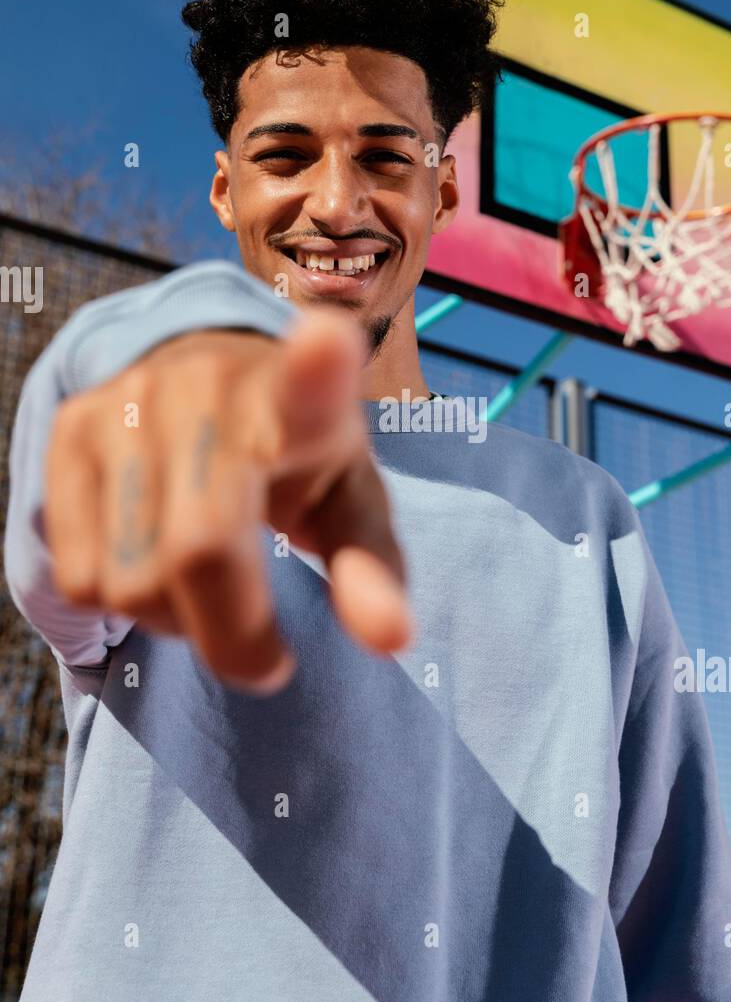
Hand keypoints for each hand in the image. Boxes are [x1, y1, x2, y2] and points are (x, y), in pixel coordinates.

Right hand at [44, 310, 413, 692]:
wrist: (200, 372)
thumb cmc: (293, 456)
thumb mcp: (346, 501)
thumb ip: (371, 568)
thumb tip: (390, 639)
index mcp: (296, 399)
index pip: (307, 384)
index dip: (316, 369)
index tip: (330, 343)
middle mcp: (204, 387)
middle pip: (202, 550)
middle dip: (236, 638)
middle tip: (266, 658)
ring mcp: (126, 404)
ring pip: (133, 580)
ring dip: (177, 622)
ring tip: (208, 593)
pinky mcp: (69, 430)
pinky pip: (81, 578)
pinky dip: (122, 606)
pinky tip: (153, 566)